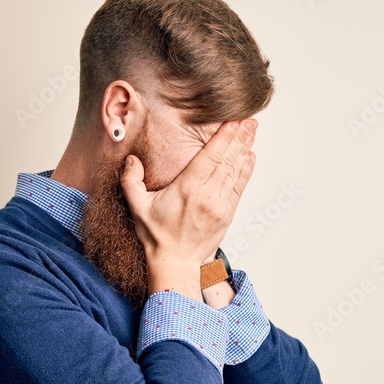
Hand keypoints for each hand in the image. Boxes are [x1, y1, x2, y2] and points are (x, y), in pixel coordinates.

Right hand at [120, 118, 257, 298]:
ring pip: (235, 171)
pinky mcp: (227, 214)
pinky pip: (239, 187)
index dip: (224, 137)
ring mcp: (220, 205)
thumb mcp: (137, 207)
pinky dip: (246, 171)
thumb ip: (131, 181)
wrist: (175, 264)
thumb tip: (131, 159)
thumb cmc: (156, 237)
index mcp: (187, 189)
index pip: (210, 156)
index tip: (233, 121)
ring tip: (252, 131)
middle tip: (249, 120)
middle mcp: (207, 195)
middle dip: (240, 138)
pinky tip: (250, 157)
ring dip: (245, 149)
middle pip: (227, 160)